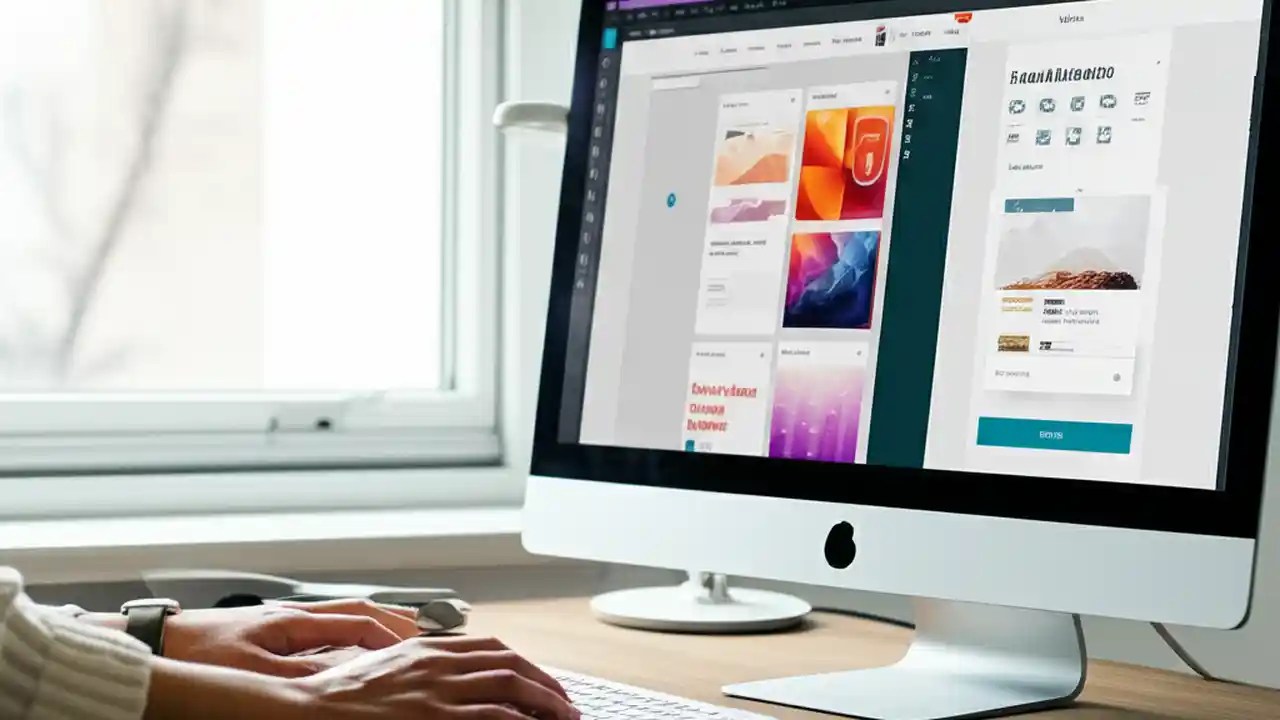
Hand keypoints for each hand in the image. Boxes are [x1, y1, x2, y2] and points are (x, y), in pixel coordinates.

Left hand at [161, 599, 419, 676]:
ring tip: (404, 637)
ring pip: (341, 620)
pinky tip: (355, 651)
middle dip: (395, 620)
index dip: (393, 635)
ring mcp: (280, 623)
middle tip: (430, 631)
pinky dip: (349, 637)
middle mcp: (292, 615)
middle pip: (357, 611)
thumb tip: (348, 675)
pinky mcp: (267, 634)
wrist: (154, 643)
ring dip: (375, 627)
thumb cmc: (197, 654)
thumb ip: (305, 672)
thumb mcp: (256, 671)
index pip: (359, 621)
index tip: (418, 649)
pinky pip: (322, 632)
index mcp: (293, 620)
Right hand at [294, 635, 578, 719]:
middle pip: (508, 664)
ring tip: (562, 717)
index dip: (524, 663)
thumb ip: (420, 665)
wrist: (309, 708)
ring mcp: (438, 691)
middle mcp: (438, 663)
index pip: (491, 647)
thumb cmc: (339, 693)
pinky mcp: (435, 718)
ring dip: (543, 702)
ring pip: (508, 687)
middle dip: (543, 683)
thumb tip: (448, 675)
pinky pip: (491, 717)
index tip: (540, 677)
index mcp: (427, 648)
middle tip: (564, 703)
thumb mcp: (385, 665)